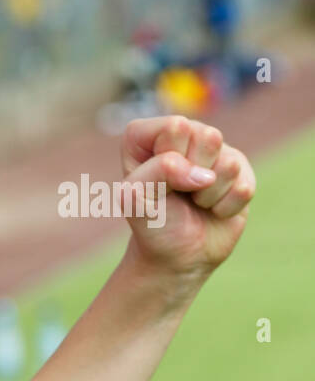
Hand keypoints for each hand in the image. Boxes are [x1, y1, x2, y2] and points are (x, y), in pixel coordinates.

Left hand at [117, 116, 254, 285]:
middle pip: (208, 137)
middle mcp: (184, 135)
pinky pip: (244, 186)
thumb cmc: (152, 222)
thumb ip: (159, 171)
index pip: (175, 126)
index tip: (158, 181)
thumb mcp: (136, 197)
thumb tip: (203, 174)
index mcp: (147, 136)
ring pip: (229, 163)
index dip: (171, 158)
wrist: (177, 255)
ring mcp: (215, 151)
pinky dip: (225, 207)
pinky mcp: (240, 171)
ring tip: (194, 201)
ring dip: (208, 194)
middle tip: (178, 192)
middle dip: (191, 176)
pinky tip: (213, 209)